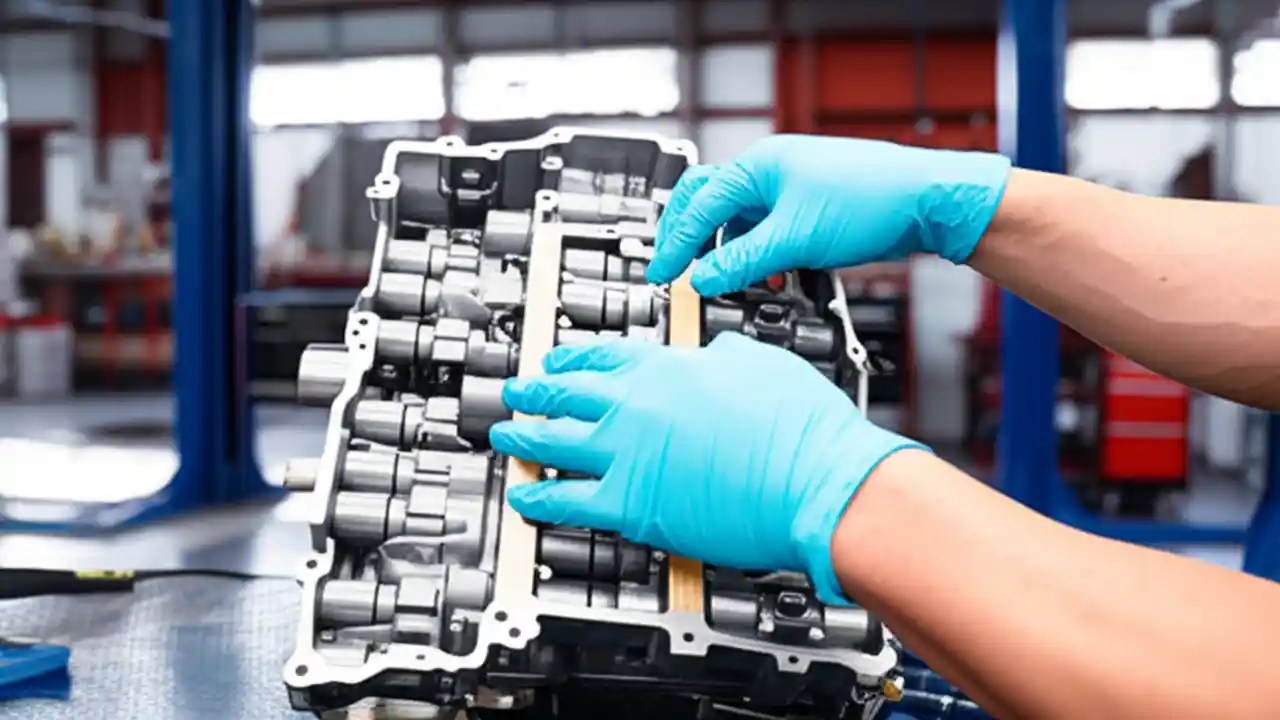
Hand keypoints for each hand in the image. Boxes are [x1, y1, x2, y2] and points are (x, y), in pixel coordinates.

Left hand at [488, 333, 923, 604]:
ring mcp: (629, 454)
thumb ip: (726, 355)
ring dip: (523, 437)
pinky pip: (567, 500)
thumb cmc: (804, 428)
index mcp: (670, 366)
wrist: (818, 481)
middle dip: (535, 392)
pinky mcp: (632, 505)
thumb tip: (715, 351)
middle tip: (516, 391)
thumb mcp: (764, 363)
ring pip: (554, 442)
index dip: (572, 358)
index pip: (604, 354)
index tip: (555, 360)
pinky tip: (524, 496)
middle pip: (567, 393)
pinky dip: (539, 498)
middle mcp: (639, 404)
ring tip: (505, 436)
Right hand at [647, 134, 1010, 295]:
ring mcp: (789, 188)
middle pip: (709, 204)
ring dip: (730, 252)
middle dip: (690, 239)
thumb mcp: (795, 240)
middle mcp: (769, 172)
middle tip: (675, 268)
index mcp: (757, 167)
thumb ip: (742, 262)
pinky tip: (772, 277)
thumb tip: (703, 278)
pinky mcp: (809, 208)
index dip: (675, 244)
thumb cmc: (871, 200)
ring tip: (731, 281)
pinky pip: (768, 231)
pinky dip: (760, 255)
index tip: (662, 274)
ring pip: (740, 221)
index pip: (698, 207)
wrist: (928, 201)